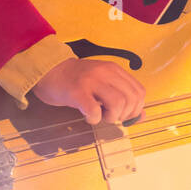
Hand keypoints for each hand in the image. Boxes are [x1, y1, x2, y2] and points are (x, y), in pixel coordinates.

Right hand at [31, 57, 145, 125]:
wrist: (49, 71)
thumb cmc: (76, 81)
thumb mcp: (103, 84)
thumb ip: (122, 96)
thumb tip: (141, 116)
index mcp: (114, 70)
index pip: (139, 92)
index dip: (136, 108)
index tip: (124, 114)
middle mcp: (105, 72)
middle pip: (131, 99)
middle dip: (125, 115)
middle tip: (111, 116)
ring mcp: (91, 81)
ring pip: (117, 103)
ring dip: (111, 117)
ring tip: (100, 116)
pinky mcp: (77, 92)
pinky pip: (94, 111)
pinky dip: (94, 119)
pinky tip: (88, 116)